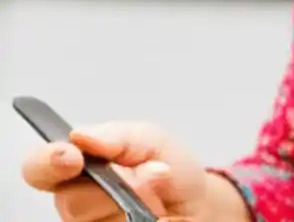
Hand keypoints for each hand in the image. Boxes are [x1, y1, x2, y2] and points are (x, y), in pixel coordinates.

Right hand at [21, 121, 210, 220]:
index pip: (40, 168)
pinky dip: (144, 221)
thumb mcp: (151, 140)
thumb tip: (81, 135)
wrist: (198, 204)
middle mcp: (77, 204)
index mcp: (77, 170)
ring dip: (133, 209)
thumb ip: (118, 136)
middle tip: (145, 179)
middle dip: (110, 190)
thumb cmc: (169, 170)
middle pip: (71, 203)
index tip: (70, 156)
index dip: (46, 162)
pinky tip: (155, 217)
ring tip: (157, 201)